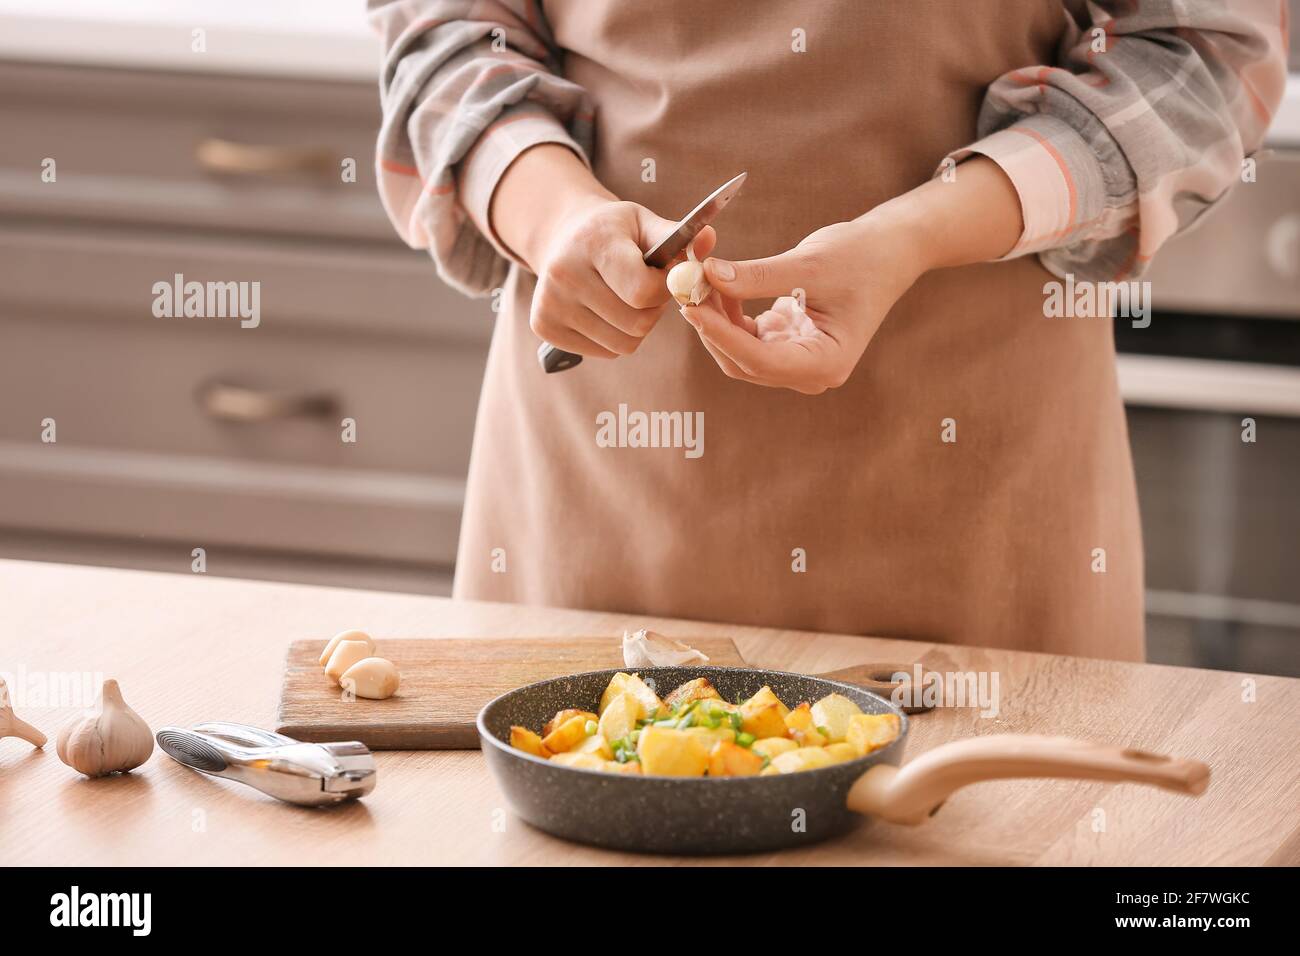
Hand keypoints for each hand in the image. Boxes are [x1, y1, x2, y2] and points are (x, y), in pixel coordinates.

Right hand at [531, 198, 715, 358]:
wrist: (563, 235)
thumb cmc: (615, 231)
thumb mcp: (645, 223)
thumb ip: (680, 236)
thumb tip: (710, 239)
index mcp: (594, 242)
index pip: (641, 292)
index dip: (664, 290)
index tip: (664, 276)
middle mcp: (564, 273)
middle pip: (635, 323)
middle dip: (653, 310)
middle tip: (647, 289)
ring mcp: (550, 303)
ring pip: (623, 344)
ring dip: (636, 327)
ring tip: (626, 298)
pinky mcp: (543, 325)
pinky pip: (605, 352)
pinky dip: (615, 337)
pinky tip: (606, 310)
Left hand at [682, 217, 925, 393]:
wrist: (888, 251)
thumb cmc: (862, 257)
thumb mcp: (810, 264)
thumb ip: (757, 276)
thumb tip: (709, 276)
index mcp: (826, 362)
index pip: (760, 360)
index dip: (721, 335)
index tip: (692, 307)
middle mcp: (810, 371)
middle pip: (743, 361)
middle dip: (713, 326)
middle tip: (688, 286)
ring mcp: (797, 361)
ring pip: (739, 350)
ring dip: (717, 316)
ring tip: (703, 276)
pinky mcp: (786, 344)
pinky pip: (746, 335)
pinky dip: (729, 311)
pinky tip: (720, 283)